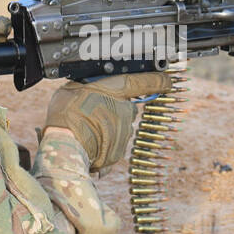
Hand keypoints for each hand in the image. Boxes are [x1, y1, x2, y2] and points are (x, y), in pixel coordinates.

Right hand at [44, 72, 174, 170]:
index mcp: (116, 91)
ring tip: (85, 130)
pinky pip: (113, 145)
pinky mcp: (119, 151)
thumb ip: (89, 87)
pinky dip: (103, 145)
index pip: (146, 82)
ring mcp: (124, 133)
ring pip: (120, 127)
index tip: (168, 82)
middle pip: (127, 107)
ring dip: (107, 128)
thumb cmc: (67, 114)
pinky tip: (88, 143)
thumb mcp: (73, 88)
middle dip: (115, 110)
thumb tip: (92, 87)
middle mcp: (125, 111)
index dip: (159, 81)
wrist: (65, 146)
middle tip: (93, 112)